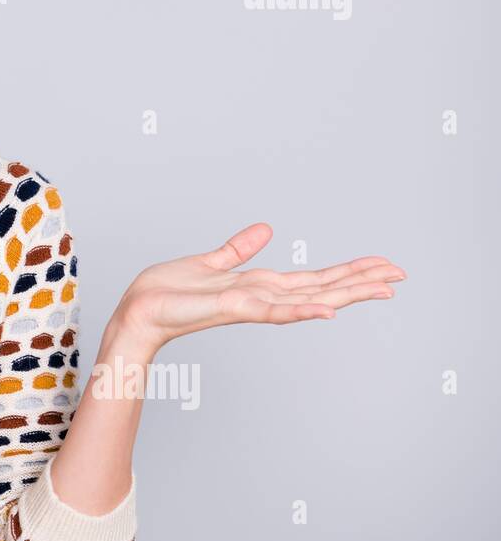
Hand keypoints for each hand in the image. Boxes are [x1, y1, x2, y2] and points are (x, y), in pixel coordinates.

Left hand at [108, 222, 404, 353]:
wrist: (139, 311)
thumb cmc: (167, 292)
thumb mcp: (210, 263)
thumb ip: (239, 249)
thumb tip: (266, 229)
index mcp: (259, 286)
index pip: (313, 279)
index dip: (347, 272)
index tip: (382, 265)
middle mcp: (262, 297)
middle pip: (322, 289)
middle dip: (361, 282)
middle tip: (401, 276)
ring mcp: (251, 305)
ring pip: (308, 300)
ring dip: (345, 294)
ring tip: (382, 288)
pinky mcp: (233, 309)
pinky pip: (273, 311)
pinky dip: (300, 311)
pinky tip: (327, 311)